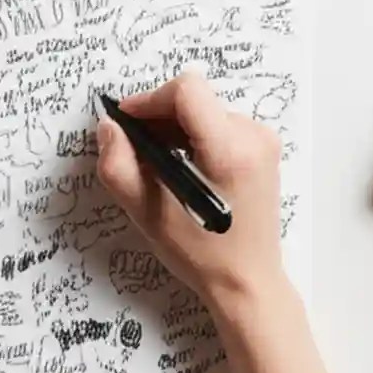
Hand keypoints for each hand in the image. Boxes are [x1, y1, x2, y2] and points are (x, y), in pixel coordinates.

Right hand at [96, 72, 284, 308]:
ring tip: (157, 163)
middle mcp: (253, 137)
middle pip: (194, 99)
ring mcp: (262, 141)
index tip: (126, 123)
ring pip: (204, 110)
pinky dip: (193, 136)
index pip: (186, 91)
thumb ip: (118, 166)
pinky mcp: (263, 149)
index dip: (148, 100)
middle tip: (135, 149)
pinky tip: (182, 166)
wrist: (247, 281)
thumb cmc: (201, 254)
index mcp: (229, 150)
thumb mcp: (148, 214)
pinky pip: (219, 123)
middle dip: (158, 117)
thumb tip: (110, 127)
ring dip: (174, 128)